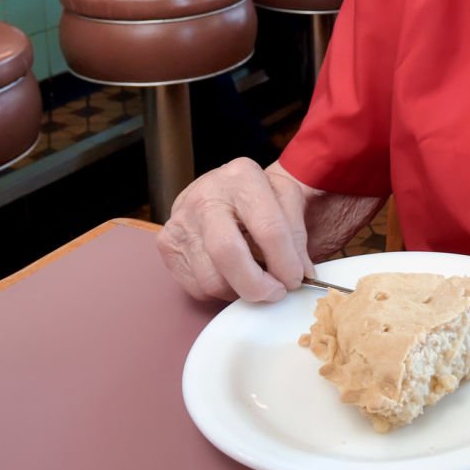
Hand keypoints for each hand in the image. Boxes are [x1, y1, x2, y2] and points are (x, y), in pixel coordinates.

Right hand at [156, 158, 315, 301]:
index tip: (295, 280)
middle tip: (275, 293)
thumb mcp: (285, 199)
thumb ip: (297, 235)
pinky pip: (196, 286)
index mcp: (242, 177)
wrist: (223, 188)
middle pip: (228, 253)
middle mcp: (205, 195)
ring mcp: (180, 219)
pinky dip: (220, 290)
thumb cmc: (259, 196)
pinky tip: (232, 274)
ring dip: (240, 291)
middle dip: (257, 284)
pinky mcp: (166, 243)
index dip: (285, 262)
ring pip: (211, 278)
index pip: (268, 228)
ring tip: (255, 279)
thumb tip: (302, 274)